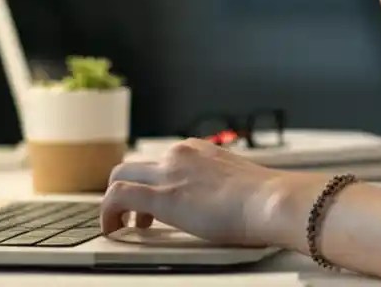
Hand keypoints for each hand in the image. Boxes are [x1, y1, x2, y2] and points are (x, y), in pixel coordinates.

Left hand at [101, 138, 311, 247]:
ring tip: (125, 225)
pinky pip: (117, 197)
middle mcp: (179, 154)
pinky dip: (108, 212)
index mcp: (199, 150)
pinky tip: (112, 229)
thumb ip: (223, 188)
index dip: (153, 182)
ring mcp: (168, 173)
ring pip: (119, 175)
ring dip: (116, 201)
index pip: (163, 160)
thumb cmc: (267, 199)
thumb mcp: (239, 184)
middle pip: (134, 164)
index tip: (156, 204)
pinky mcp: (161, 196)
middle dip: (129, 188)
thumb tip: (226, 204)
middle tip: (136, 216)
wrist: (272, 200)